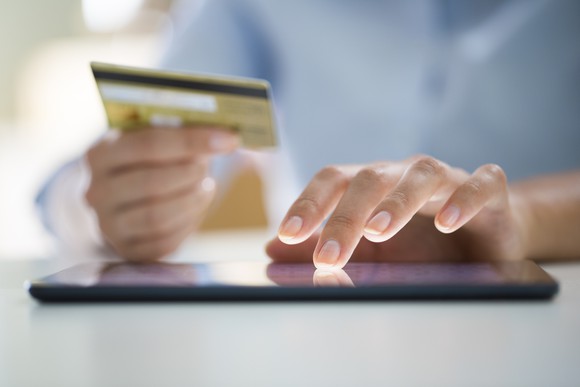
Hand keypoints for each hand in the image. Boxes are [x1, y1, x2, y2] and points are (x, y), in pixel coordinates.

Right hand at [85, 126, 237, 260]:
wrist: (115, 202)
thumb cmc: (141, 163)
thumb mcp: (148, 141)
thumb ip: (176, 134)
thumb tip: (222, 136)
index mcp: (100, 154)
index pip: (148, 144)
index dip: (192, 141)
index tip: (228, 139)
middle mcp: (97, 192)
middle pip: (151, 183)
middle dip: (190, 173)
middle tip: (207, 167)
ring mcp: (108, 225)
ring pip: (157, 216)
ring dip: (192, 200)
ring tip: (206, 187)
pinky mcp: (127, 250)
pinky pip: (164, 241)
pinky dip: (189, 223)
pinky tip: (196, 206)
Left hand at [266, 155, 528, 267]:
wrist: (485, 238)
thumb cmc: (421, 243)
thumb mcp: (369, 250)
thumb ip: (324, 246)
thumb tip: (271, 249)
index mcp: (372, 184)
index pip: (333, 180)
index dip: (308, 203)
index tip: (286, 235)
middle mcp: (405, 173)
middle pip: (370, 178)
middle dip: (345, 217)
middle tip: (326, 256)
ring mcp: (448, 178)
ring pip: (421, 175)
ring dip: (396, 202)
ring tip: (377, 231)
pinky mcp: (489, 189)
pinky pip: (479, 184)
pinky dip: (463, 199)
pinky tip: (447, 222)